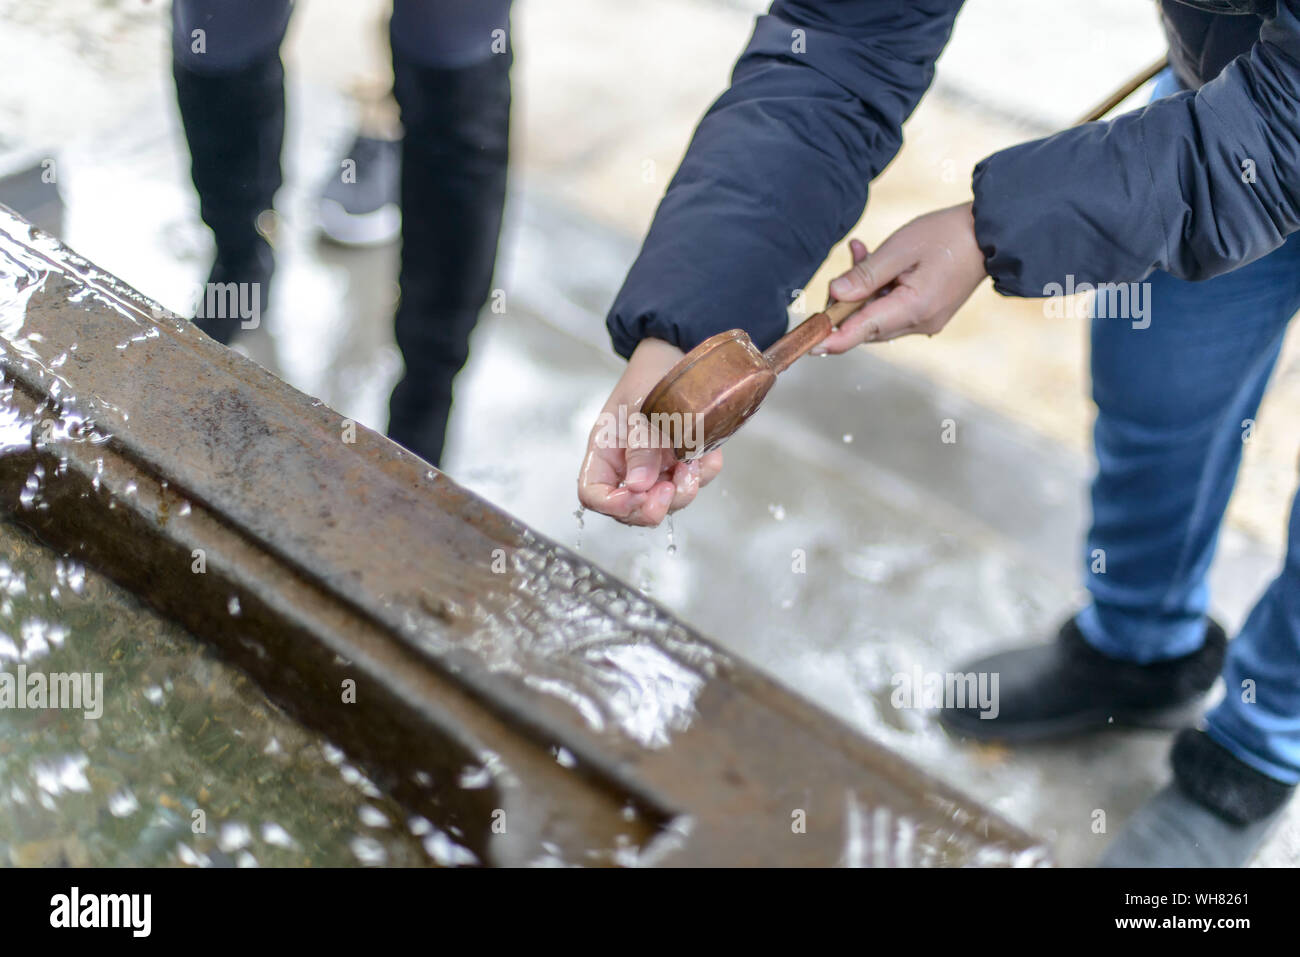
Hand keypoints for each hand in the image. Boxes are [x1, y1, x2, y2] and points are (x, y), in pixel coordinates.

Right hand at [578, 338, 724, 526]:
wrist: (675, 359)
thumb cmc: (647, 380)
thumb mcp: (639, 407)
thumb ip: (640, 446)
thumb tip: (639, 484)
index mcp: (605, 454)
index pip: (593, 494)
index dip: (610, 505)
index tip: (634, 496)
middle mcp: (629, 468)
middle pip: (631, 509)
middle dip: (652, 508)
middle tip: (669, 489)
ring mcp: (658, 470)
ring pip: (667, 503)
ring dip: (682, 493)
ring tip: (689, 466)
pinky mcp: (683, 466)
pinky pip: (696, 482)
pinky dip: (703, 473)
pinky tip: (703, 453)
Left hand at [817, 202, 986, 353]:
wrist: (991, 234)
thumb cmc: (948, 235)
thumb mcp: (901, 248)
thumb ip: (866, 274)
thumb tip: (834, 294)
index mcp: (913, 309)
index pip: (861, 332)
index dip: (831, 339)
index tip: (808, 345)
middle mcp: (918, 323)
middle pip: (864, 325)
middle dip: (845, 300)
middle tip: (848, 260)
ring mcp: (924, 321)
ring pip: (875, 316)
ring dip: (861, 290)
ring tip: (860, 250)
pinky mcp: (927, 313)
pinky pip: (890, 308)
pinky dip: (878, 290)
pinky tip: (873, 260)